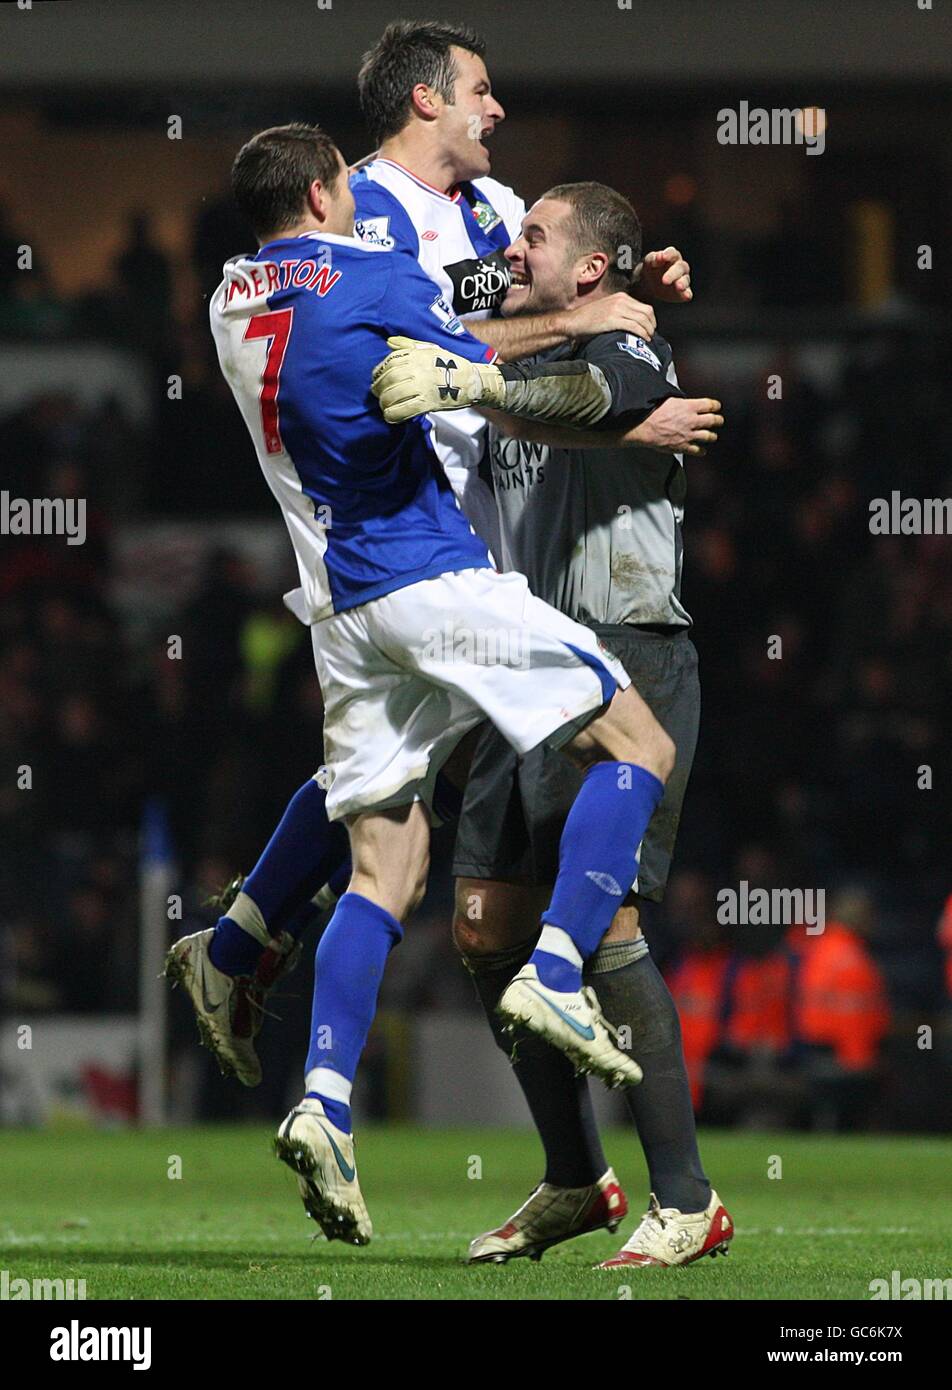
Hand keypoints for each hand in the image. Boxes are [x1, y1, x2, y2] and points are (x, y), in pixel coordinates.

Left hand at [371, 336, 502, 422]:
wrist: (471, 381)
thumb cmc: (450, 364)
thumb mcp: (430, 348)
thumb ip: (408, 344)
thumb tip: (389, 342)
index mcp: (417, 355)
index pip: (390, 362)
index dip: (379, 372)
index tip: (376, 379)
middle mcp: (418, 369)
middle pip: (389, 379)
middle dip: (379, 388)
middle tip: (377, 394)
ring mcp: (422, 386)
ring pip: (393, 395)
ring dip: (385, 403)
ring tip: (385, 406)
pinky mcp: (428, 402)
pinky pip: (404, 410)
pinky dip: (394, 415)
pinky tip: (391, 416)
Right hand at [561, 291, 656, 343]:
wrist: (573, 322)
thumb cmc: (588, 319)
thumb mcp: (607, 309)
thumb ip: (621, 311)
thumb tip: (634, 322)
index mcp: (621, 297)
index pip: (644, 306)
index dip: (651, 319)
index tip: (650, 328)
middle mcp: (621, 300)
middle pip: (647, 312)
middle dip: (652, 325)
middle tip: (651, 334)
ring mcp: (617, 309)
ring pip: (642, 319)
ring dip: (648, 330)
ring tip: (648, 338)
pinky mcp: (612, 320)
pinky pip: (634, 326)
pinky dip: (642, 333)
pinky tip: (643, 339)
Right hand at [631, 396, 722, 455]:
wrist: (644, 426)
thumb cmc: (653, 413)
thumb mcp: (669, 399)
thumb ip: (682, 402)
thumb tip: (685, 401)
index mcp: (689, 407)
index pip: (710, 405)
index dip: (716, 406)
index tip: (716, 407)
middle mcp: (692, 420)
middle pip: (713, 420)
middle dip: (718, 420)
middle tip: (719, 420)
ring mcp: (688, 434)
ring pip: (709, 436)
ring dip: (712, 436)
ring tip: (712, 436)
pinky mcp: (683, 446)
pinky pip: (697, 450)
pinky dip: (701, 451)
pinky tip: (702, 450)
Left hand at [638, 246, 691, 302]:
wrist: (648, 285)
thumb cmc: (651, 269)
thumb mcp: (649, 262)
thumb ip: (653, 259)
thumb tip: (658, 256)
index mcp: (671, 256)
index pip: (672, 253)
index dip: (668, 254)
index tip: (663, 257)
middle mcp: (679, 267)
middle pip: (680, 267)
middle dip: (673, 274)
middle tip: (664, 281)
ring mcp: (683, 279)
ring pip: (685, 279)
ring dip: (682, 283)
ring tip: (679, 287)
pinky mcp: (683, 292)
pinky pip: (687, 292)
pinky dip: (687, 294)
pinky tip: (686, 296)